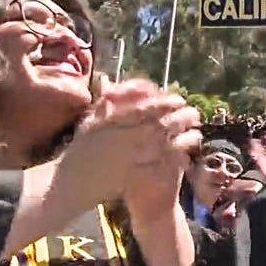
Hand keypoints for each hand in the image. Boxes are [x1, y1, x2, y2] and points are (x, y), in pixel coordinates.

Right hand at [8, 80, 195, 256]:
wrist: (69, 185)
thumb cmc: (78, 153)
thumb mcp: (88, 124)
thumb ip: (104, 102)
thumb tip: (110, 80)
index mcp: (112, 121)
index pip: (145, 107)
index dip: (165, 102)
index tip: (178, 99)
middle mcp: (123, 137)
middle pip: (161, 122)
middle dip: (180, 116)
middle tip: (193, 112)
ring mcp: (130, 156)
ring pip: (166, 141)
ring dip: (184, 133)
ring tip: (196, 129)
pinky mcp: (135, 174)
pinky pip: (162, 162)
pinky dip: (178, 154)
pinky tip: (188, 151)